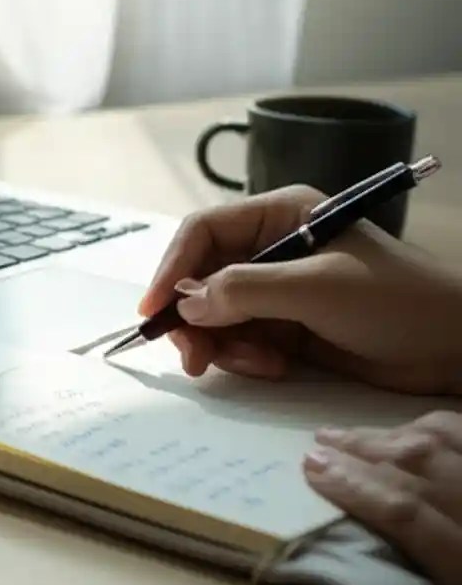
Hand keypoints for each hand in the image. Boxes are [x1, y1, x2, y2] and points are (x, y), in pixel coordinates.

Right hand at [139, 185, 461, 393]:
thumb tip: (184, 304)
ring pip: (216, 315)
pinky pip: (240, 340)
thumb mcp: (317, 289)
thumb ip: (245, 291)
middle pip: (201, 278)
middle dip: (194, 318)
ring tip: (257, 364)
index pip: (203, 232)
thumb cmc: (396, 302)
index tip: (153, 310)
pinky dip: (246, 357)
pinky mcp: (287, 328)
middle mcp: (272, 248)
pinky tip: (274, 367)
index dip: (171, 268)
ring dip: (223, 344)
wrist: (456, 348)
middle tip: (195, 358)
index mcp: (280, 217)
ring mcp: (278, 290)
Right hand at [305, 412, 461, 584]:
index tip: (310, 468)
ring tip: (356, 433)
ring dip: (399, 433)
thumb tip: (365, 539)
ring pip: (455, 442)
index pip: (408, 514)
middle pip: (425, 468)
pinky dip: (449, 428)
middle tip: (319, 441)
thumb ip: (424, 569)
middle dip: (365, 451)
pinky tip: (423, 429)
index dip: (354, 488)